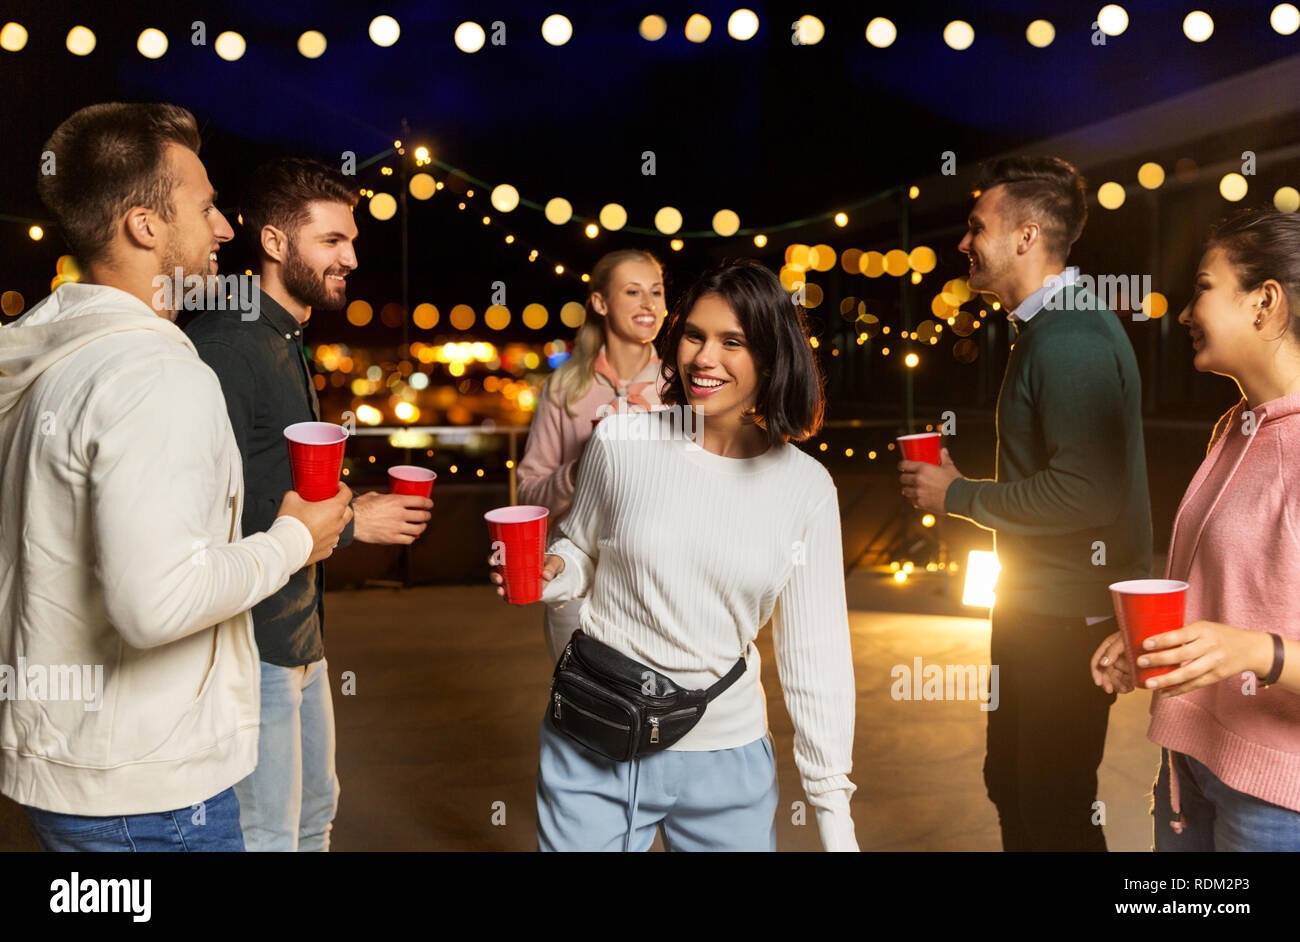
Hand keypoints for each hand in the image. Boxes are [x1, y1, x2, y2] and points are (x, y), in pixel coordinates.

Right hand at [277, 483, 353, 565]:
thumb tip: (294, 494)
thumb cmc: (292, 523)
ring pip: (338, 528)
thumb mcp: (291, 499)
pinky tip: (313, 535)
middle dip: (342, 507)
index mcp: (335, 509)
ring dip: (332, 523)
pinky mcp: (327, 551)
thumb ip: (296, 494)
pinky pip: (329, 541)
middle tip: (331, 504)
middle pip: (348, 512)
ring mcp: (334, 538)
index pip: (347, 494)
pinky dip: (324, 537)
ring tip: (318, 520)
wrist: (286, 547)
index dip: (343, 488)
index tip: (337, 487)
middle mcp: (338, 524)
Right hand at [352, 492, 433, 544]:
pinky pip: (409, 539)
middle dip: (427, 516)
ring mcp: (396, 527)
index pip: (421, 501)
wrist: (351, 521)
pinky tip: (412, 535)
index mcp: (397, 500)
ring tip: (421, 526)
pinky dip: (412, 537)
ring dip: (422, 527)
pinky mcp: (392, 538)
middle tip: (426, 515)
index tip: (430, 504)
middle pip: (422, 515)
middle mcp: (399, 514)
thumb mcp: (375, 495)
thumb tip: (392, 497)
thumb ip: (387, 497)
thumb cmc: (361, 506)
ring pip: (418, 529)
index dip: (429, 503)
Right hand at [488, 553, 564, 600]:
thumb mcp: (554, 562)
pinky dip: (507, 597)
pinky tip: (506, 599)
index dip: (492, 558)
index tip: (492, 560)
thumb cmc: (552, 563)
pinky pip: (510, 594)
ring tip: (501, 590)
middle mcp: (511, 568)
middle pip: (496, 571)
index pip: (498, 556)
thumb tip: (546, 576)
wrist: (557, 573)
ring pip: (501, 584)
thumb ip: (551, 568)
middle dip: (493, 576)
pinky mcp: (519, 590)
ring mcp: (514, 580)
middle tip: (499, 579)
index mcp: (515, 556)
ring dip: (498, 588)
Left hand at [898, 448, 961, 514]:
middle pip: (902, 478)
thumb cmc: (955, 481)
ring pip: (905, 490)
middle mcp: (918, 480)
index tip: (902, 466)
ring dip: (908, 489)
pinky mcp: (921, 503)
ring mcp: (918, 492)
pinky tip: (918, 497)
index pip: (904, 465)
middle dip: (904, 478)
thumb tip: (943, 450)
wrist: (961, 497)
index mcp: (923, 469)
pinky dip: (914, 499)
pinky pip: (912, 500)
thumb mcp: (949, 467)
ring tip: (912, 488)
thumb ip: (944, 458)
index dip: (901, 465)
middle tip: (908, 478)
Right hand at [1089, 631, 1133, 694]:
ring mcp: (1123, 664)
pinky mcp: (1132, 670)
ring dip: (1117, 686)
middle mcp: (1113, 657)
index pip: (1096, 661)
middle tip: (1110, 690)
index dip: (1096, 672)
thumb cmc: (1138, 635)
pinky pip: (1126, 681)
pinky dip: (1126, 686)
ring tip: (1125, 689)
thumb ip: (1112, 651)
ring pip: (1115, 679)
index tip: (1098, 683)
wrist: (1156, 640)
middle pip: (1105, 673)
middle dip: (1107, 682)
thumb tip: (1102, 663)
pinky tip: (1131, 688)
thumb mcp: (1123, 641)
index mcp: (1108, 648)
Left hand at [1135, 620, 1274, 696]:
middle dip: (1159, 659)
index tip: (1145, 644)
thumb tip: (1152, 635)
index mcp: (1203, 630)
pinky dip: (1178, 690)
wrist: (1250, 649)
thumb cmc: (1219, 635)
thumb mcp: (1203, 627)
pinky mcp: (1216, 676)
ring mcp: (1214, 663)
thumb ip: (1183, 632)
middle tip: (1141, 662)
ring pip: (1188, 674)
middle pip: (1182, 655)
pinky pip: (1195, 685)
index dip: (1162, 640)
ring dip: (1167, 680)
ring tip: (1149, 684)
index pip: (1180, 635)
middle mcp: (1210, 647)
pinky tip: (1163, 693)